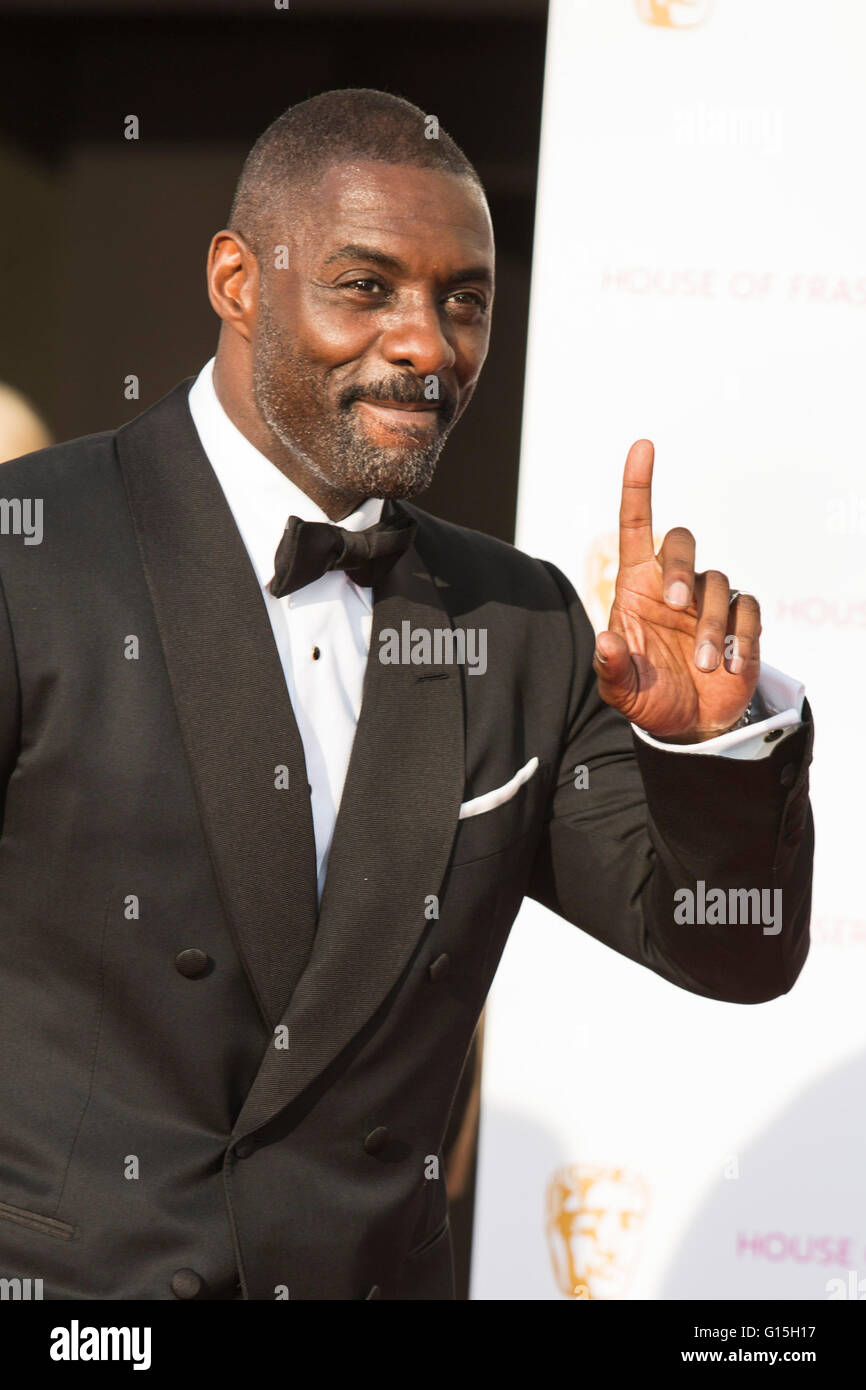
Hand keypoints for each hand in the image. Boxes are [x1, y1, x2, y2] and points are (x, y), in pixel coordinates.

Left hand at [593, 440, 759, 740]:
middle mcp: (674, 586)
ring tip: (705, 665)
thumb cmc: (648, 696)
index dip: (638, 486)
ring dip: (711, 625)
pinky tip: (731, 664)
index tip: (643, 447)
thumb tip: (606, 641)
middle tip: (677, 606)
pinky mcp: (741, 621)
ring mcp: (708, 602)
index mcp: (637, 588)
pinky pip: (748, 609)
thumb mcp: (621, 690)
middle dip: (682, 567)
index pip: (636, 526)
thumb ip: (610, 668)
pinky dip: (742, 635)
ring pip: (718, 583)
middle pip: (682, 541)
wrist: (689, 726)